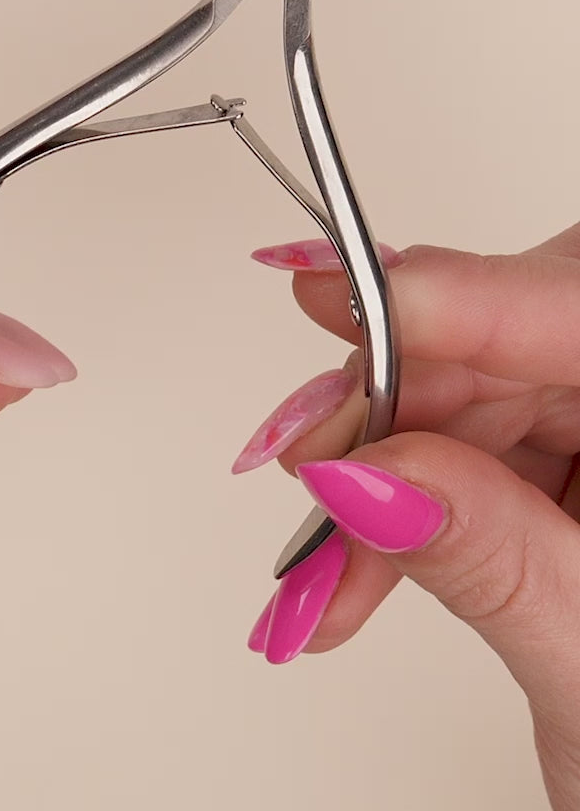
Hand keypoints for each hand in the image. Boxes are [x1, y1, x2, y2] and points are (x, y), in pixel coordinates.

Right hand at [234, 227, 579, 810]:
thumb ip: (488, 557)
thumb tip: (370, 472)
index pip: (573, 315)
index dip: (453, 298)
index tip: (341, 294)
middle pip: (493, 351)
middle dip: (383, 410)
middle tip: (310, 464)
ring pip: (454, 396)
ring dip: (369, 477)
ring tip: (326, 567)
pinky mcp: (555, 449)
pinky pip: (452, 441)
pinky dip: (387, 506)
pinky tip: (349, 569)